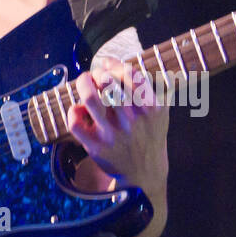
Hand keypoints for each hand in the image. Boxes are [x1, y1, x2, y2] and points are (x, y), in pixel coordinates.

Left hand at [67, 58, 168, 189]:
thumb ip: (151, 87)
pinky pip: (76, 122)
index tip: (108, 64)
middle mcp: (132, 121)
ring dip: (84, 84)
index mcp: (151, 109)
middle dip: (99, 73)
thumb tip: (120, 62)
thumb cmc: (149, 135)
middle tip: (97, 76)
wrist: (145, 174)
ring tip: (85, 82)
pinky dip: (74, 110)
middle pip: (109, 83)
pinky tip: (80, 110)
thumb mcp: (161, 112)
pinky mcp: (96, 148)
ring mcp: (113, 135)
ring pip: (90, 99)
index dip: (115, 64)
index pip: (131, 75)